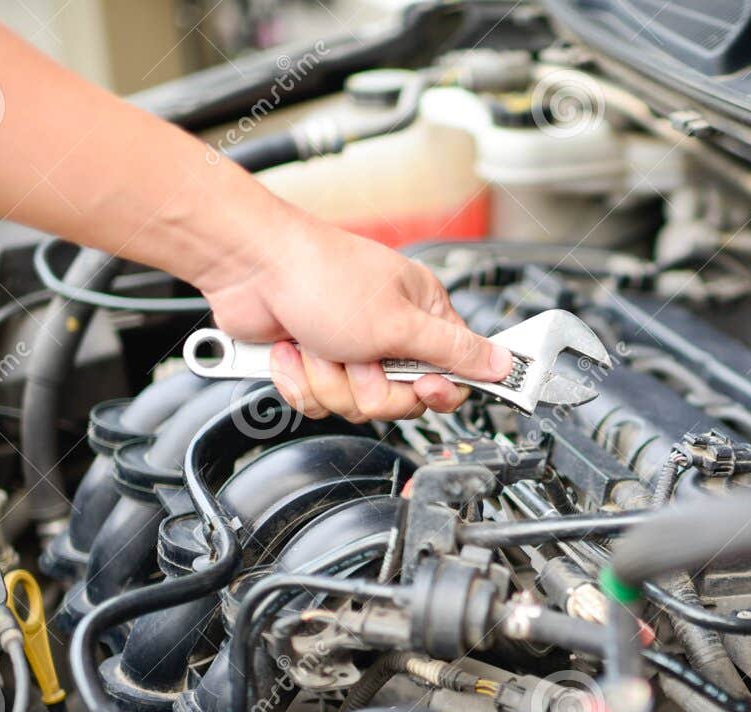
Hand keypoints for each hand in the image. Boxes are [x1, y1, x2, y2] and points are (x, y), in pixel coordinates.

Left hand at [197, 206, 510, 421]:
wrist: (249, 268)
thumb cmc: (320, 275)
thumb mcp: (399, 322)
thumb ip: (454, 351)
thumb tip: (501, 362)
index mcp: (421, 313)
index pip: (453, 373)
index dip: (438, 390)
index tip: (423, 385)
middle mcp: (389, 332)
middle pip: (400, 399)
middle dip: (369, 387)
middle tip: (357, 356)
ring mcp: (349, 348)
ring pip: (355, 404)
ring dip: (329, 380)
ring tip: (319, 344)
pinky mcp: (314, 361)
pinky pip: (319, 400)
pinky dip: (300, 379)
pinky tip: (294, 350)